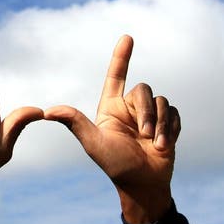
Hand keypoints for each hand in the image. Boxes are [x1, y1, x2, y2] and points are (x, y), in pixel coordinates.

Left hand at [44, 34, 180, 223]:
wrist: (144, 186)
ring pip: (162, 101)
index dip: (121, 56)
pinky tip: (165, 145)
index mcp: (111, 106)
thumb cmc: (116, 166)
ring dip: (161, 124)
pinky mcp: (167, 124)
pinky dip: (171, 129)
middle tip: (145, 135)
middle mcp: (130, 107)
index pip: (116, 75)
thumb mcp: (94, 144)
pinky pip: (174, 113)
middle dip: (147, 111)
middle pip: (144, 89)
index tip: (127, 37)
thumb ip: (75, 123)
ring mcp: (149, 115)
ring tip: (156, 145)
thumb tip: (49, 111)